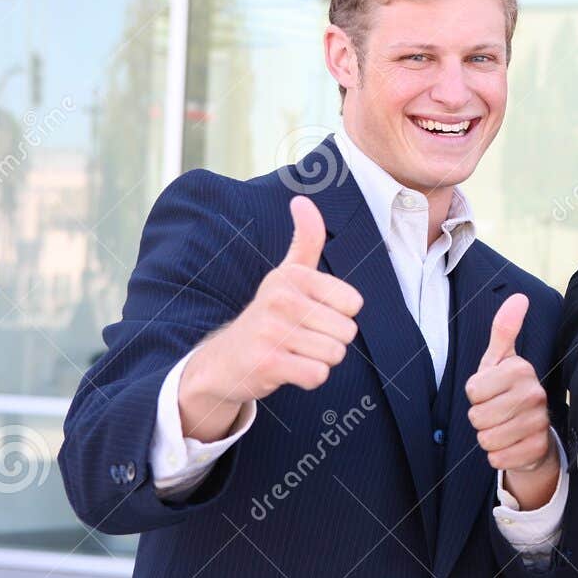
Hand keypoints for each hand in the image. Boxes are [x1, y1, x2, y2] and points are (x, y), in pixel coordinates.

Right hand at [179, 196, 363, 440]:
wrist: (223, 360)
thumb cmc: (268, 315)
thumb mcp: (287, 275)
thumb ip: (306, 241)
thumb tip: (303, 199)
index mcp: (293, 276)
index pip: (354, 303)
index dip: (339, 315)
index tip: (312, 314)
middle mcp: (281, 298)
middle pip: (348, 331)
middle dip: (330, 341)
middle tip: (300, 337)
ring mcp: (272, 331)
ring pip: (334, 354)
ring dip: (319, 360)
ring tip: (293, 351)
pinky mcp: (267, 362)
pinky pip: (318, 375)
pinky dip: (308, 377)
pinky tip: (287, 368)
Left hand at [466, 293, 555, 476]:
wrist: (533, 432)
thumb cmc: (507, 391)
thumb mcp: (500, 361)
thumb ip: (504, 329)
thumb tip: (519, 297)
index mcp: (521, 370)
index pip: (473, 389)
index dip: (475, 394)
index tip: (489, 391)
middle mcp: (534, 394)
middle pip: (477, 416)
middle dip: (479, 418)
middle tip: (495, 412)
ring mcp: (539, 423)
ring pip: (486, 438)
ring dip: (487, 437)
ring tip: (502, 428)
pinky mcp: (537, 449)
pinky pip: (497, 458)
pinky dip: (498, 456)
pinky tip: (510, 445)